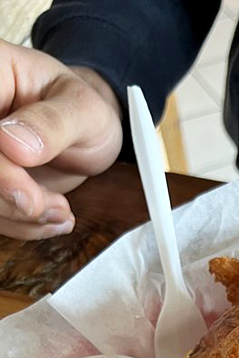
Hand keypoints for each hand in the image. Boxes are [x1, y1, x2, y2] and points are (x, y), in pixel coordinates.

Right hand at [0, 40, 122, 239]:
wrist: (88, 135)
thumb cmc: (83, 112)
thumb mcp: (83, 111)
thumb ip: (51, 124)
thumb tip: (13, 144)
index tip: (28, 195)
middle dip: (9, 199)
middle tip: (55, 209)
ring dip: (19, 217)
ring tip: (61, 213)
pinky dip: (22, 225)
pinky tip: (53, 219)